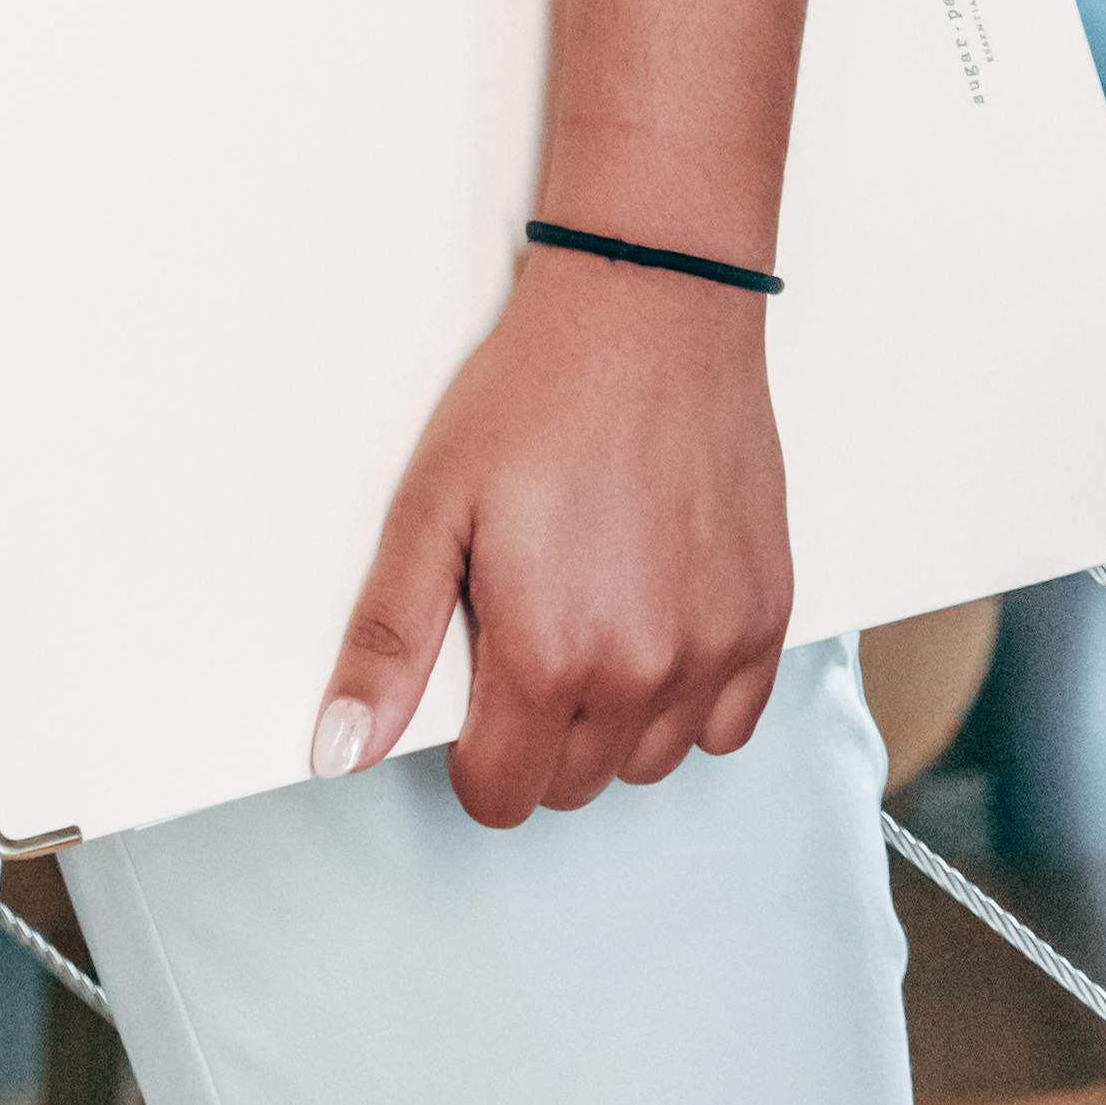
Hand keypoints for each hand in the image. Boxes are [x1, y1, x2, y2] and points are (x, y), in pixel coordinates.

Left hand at [311, 252, 790, 829]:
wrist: (650, 310)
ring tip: (590, 618)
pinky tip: (656, 626)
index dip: (472, 755)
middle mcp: (641, 670)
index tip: (476, 690)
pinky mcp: (766, 617)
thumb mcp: (429, 507)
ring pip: (648, 762)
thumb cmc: (536, 395)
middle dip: (536, 732)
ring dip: (612, 720)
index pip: (499, 794)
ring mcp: (714, 648)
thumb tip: (338, 753)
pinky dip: (689, 699)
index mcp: (547, 653)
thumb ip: (387, 643)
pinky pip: (728, 724)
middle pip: (571, 783)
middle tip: (528, 627)